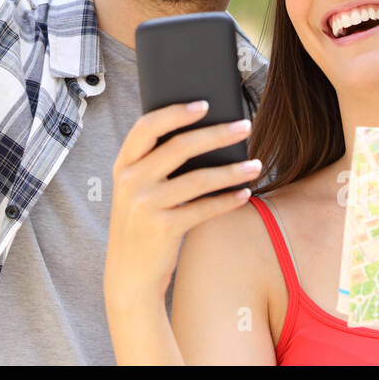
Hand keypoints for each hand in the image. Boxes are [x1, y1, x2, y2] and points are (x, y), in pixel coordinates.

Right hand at [104, 100, 259, 311]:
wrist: (128, 276)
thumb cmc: (140, 225)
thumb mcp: (135, 191)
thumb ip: (154, 165)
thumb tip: (203, 135)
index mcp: (122, 165)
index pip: (147, 126)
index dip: (176, 111)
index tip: (205, 103)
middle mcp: (130, 181)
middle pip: (180, 146)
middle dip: (218, 133)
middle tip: (245, 125)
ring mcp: (146, 205)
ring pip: (200, 178)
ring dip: (233, 169)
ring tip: (256, 164)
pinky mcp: (164, 228)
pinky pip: (205, 208)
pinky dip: (228, 200)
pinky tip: (245, 194)